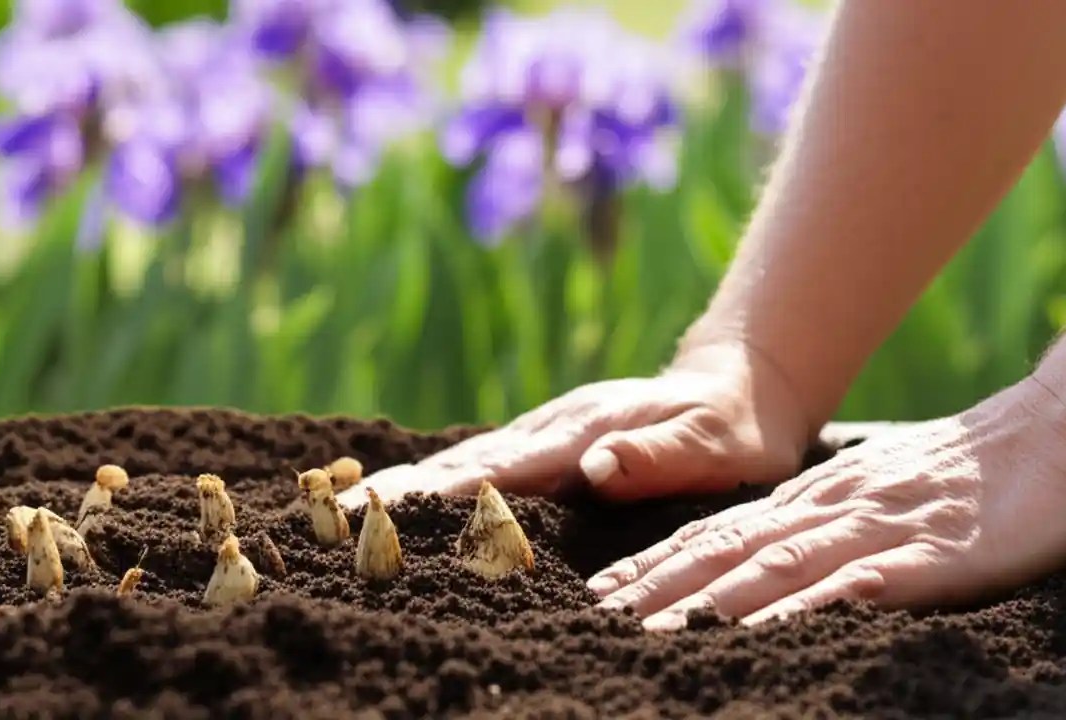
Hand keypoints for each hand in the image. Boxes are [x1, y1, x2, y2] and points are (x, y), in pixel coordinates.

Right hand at [336, 342, 812, 507]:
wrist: (742, 385)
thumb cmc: (734, 428)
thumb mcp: (716, 447)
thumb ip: (658, 456)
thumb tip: (595, 469)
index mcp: (582, 433)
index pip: (499, 470)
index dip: (440, 492)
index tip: (379, 509)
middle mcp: (553, 430)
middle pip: (461, 464)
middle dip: (395, 490)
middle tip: (323, 514)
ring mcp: (548, 433)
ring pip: (463, 462)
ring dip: (403, 487)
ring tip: (338, 510)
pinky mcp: (551, 444)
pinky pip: (483, 467)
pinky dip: (437, 484)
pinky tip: (404, 502)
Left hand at [587, 381, 1065, 629]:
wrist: (1051, 438)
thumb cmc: (958, 477)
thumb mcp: (868, 495)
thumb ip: (813, 524)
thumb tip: (753, 560)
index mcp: (811, 500)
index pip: (715, 534)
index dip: (654, 565)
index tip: (599, 595)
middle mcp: (828, 510)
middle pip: (726, 551)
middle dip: (659, 588)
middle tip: (600, 617)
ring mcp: (875, 530)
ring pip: (776, 565)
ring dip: (711, 600)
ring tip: (657, 631)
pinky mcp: (929, 557)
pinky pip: (858, 583)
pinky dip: (806, 605)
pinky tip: (768, 628)